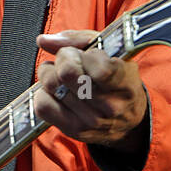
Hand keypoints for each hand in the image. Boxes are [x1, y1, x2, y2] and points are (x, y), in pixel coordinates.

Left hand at [34, 29, 148, 155]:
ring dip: (51, 73)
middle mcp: (110, 105)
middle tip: (69, 60)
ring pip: (51, 85)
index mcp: (125, 82)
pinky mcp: (73, 130)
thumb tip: (43, 41)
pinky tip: (56, 91)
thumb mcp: (112, 52)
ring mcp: (91, 121)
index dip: (84, 54)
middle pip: (67, 72)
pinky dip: (44, 93)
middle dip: (63, 58)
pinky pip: (42, 105)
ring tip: (62, 75)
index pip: (100, 69)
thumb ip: (78, 40)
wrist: (128, 120)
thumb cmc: (117, 78)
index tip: (87, 54)